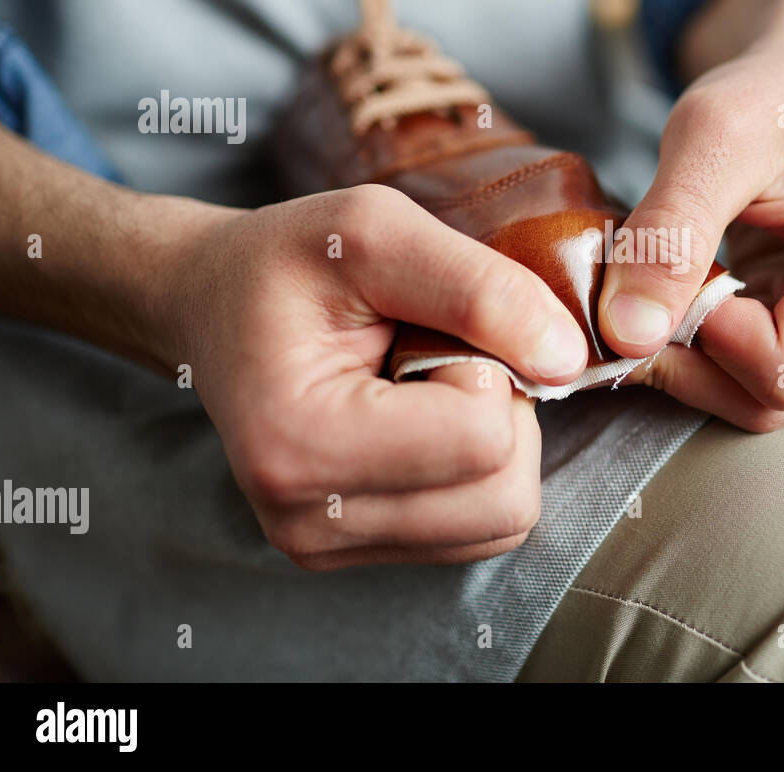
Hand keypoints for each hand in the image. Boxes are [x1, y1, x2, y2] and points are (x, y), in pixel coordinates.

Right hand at [166, 184, 589, 568]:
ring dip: (492, 443)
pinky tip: (422, 419)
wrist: (215, 303)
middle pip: (507, 499)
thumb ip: (480, 288)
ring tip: (425, 386)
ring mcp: (329, 549)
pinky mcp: (354, 554)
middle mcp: (311, 523)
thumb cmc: (288, 260)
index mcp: (299, 444)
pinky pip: (480, 529)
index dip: (488, 366)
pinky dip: (476, 470)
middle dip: (499, 413)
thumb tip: (568, 359)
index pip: (483, 440)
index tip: (428, 325)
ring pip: (504, 520)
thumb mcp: (377, 228)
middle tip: (436, 355)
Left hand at [601, 0, 783, 430]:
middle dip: (689, 358)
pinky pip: (758, 379)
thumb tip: (627, 336)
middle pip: (775, 397)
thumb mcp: (712, 134)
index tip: (650, 281)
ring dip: (691, 359)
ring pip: (762, 400)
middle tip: (628, 294)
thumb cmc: (777, 89)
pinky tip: (677, 301)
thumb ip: (670, 232)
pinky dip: (704, 352)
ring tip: (652, 291)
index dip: (701, 340)